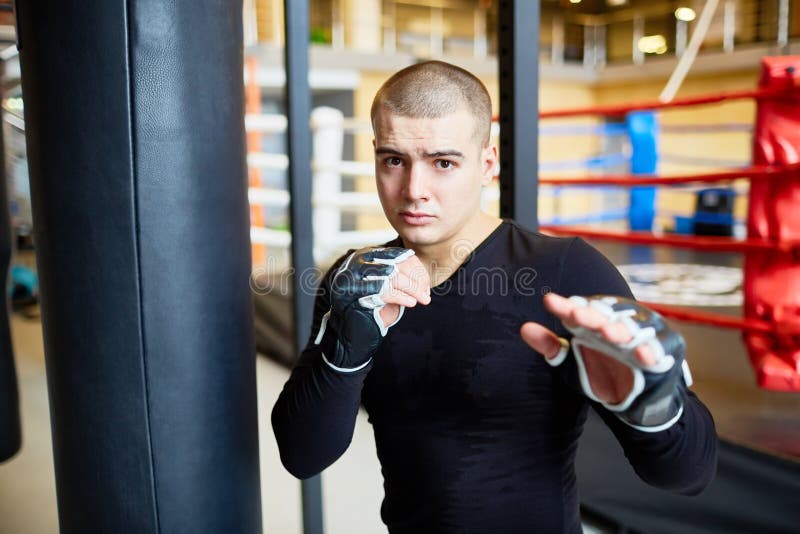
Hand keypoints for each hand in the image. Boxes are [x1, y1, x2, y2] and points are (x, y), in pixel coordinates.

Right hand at [315, 247, 429, 371]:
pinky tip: (411, 303)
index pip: (399, 255)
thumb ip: (401, 277)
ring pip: (393, 275)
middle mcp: (358, 263)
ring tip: (423, 299)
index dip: (417, 269)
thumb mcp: (388, 289)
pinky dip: (402, 297)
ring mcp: (354, 276)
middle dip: (417, 279)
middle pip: (397, 264)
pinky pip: (386, 290)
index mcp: (366, 257)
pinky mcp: (354, 292)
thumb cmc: (371, 311)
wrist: (351, 335)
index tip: (426, 285)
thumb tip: (424, 275)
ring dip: (413, 288)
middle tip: (426, 294)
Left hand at [521, 293, 691, 431]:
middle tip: (575, 314)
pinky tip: (641, 355)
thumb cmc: (600, 373)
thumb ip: (549, 346)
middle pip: (603, 315)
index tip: (549, 302)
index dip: (565, 306)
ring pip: (630, 330)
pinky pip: (657, 351)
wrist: (633, 401)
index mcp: (594, 322)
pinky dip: (650, 353)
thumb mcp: (570, 363)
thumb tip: (524, 328)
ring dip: (619, 331)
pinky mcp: (662, 352)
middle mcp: (617, 324)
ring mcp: (642, 336)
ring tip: (606, 333)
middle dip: (590, 315)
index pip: (578, 309)